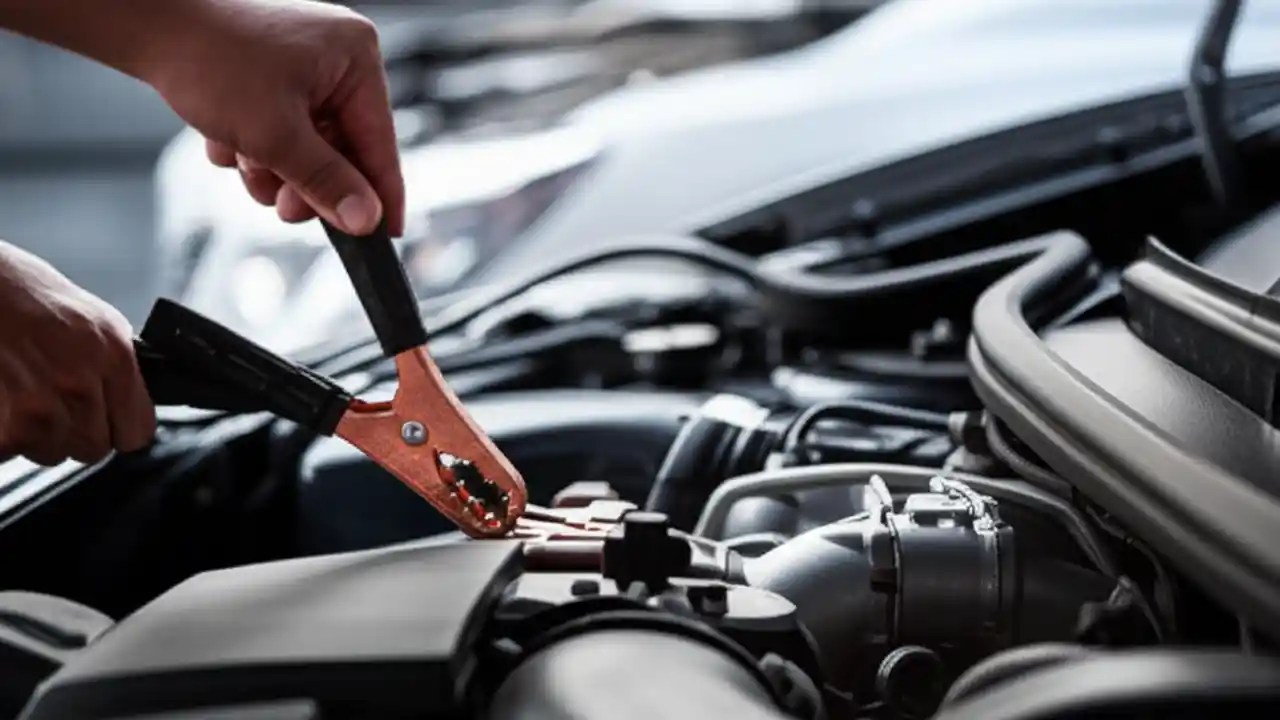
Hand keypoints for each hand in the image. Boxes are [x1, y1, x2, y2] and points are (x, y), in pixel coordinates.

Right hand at [0, 243, 155, 464]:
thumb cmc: (26, 295)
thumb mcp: (96, 320)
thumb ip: (120, 366)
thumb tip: (132, 403)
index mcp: (113, 356)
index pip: (138, 432)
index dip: (121, 428)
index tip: (111, 421)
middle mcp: (79, 384)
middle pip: (94, 448)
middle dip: (77, 431)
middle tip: (55, 400)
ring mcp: (39, 409)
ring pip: (53, 452)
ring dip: (40, 434)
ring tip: (25, 394)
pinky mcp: (4, 428)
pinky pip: (15, 452)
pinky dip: (7, 435)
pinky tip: (5, 402)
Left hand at [144, 0, 403, 235]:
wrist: (146, 24)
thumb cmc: (209, 60)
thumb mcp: (275, 137)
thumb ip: (327, 183)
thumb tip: (366, 220)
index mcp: (356, 56)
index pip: (381, 142)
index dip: (382, 195)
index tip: (386, 234)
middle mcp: (337, 56)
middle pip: (342, 149)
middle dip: (304, 180)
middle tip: (283, 207)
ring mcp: (306, 65)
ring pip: (308, 147)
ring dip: (273, 167)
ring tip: (240, 159)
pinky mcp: (276, 75)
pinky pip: (282, 131)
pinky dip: (256, 145)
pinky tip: (228, 136)